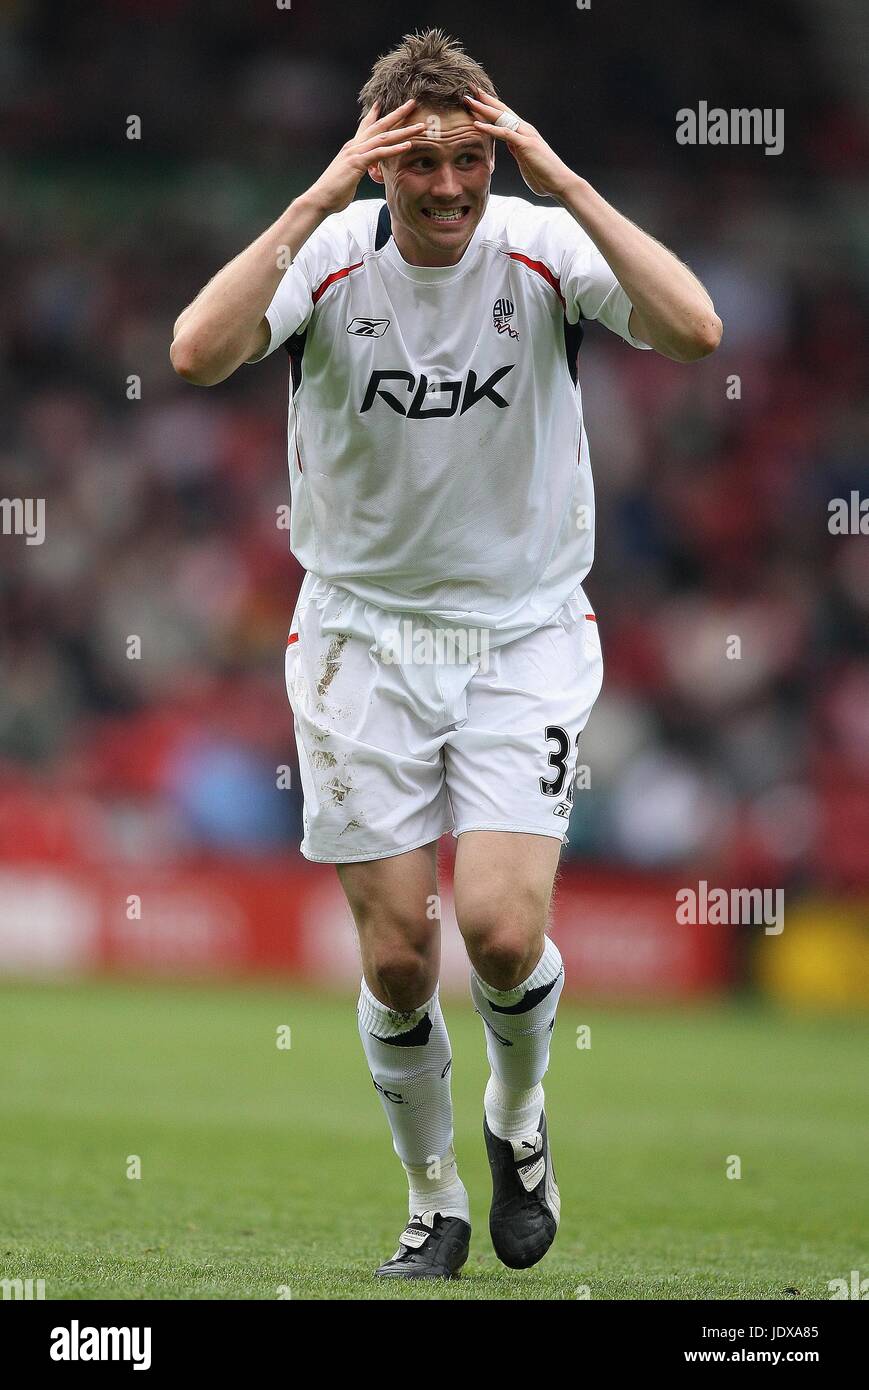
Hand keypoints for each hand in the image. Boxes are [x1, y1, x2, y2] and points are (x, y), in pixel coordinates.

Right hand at [306, 100, 425, 214]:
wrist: (319, 199)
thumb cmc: (333, 192)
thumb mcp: (349, 176)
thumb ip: (358, 170)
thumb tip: (363, 171)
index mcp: (352, 148)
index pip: (366, 126)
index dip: (376, 114)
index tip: (384, 102)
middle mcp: (354, 146)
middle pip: (379, 125)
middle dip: (397, 114)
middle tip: (412, 103)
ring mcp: (355, 153)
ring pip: (383, 137)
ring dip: (403, 131)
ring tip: (419, 126)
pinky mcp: (357, 163)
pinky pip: (379, 153)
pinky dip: (394, 149)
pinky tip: (408, 145)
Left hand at [464, 88, 575, 200]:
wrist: (559, 182)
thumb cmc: (544, 175)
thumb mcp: (526, 160)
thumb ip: (518, 150)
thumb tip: (511, 146)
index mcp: (523, 133)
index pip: (504, 116)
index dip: (489, 106)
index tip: (475, 99)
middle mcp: (524, 129)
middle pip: (501, 111)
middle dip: (484, 100)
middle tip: (469, 90)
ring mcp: (525, 135)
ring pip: (501, 118)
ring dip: (483, 109)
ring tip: (468, 101)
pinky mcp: (525, 144)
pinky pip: (504, 133)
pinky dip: (489, 128)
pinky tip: (476, 124)